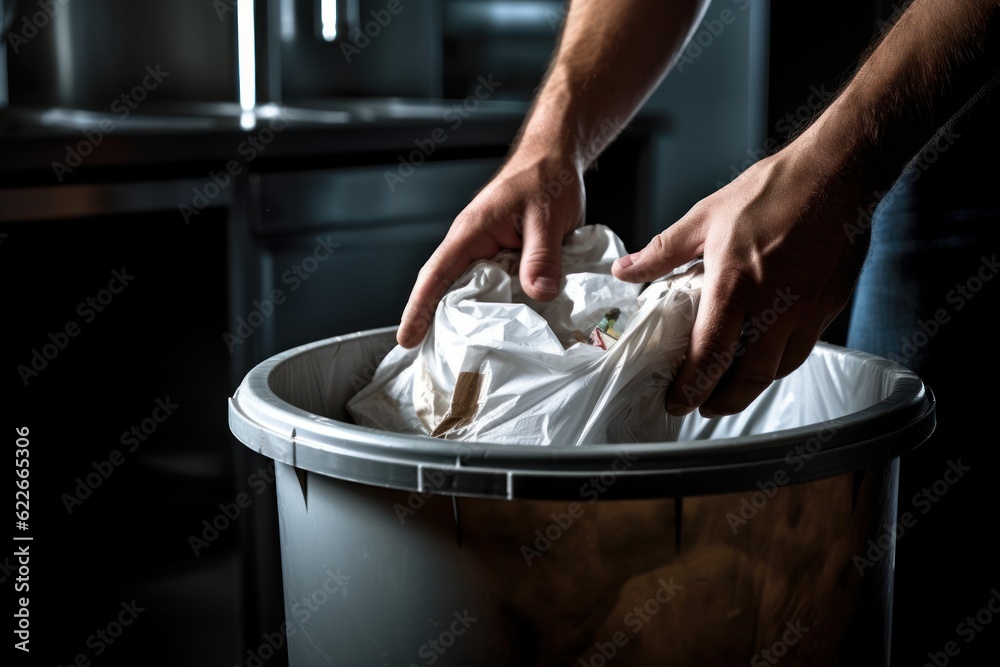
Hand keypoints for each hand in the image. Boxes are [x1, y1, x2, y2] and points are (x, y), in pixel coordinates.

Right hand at [397, 149, 585, 347]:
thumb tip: (539, 293)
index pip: (436, 274)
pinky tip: (505, 331)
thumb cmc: (546, 179)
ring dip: (470, 319)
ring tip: (466, 356)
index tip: (406, 339)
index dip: (418, 308)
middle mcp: (472, 244)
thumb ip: (542, 255)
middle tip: (436, 361)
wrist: (556, 159)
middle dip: (436, 322)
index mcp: (471, 231)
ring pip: (472, 291)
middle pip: (446, 288)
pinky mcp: (505, 258)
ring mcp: (487, 252)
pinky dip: (497, 308)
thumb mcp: (547, 217)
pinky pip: (495, 288)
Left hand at [613, 136, 873, 416]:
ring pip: (779, 368)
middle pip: (748, 377)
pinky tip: (765, 358)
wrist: (838, 174)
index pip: (710, 355)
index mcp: (736, 286)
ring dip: (752, 387)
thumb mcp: (705, 216)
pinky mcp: (830, 305)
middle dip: (722, 402)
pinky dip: (779, 362)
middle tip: (702, 408)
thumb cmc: (774, 190)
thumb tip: (626, 271)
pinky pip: (803, 348)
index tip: (676, 402)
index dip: (691, 387)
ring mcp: (808, 310)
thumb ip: (662, 252)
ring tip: (730, 390)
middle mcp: (775, 307)